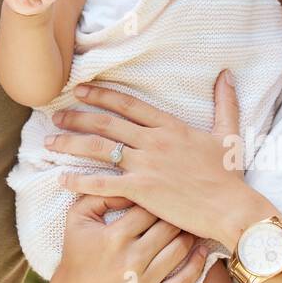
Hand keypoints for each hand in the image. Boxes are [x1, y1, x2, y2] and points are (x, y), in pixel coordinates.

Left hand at [47, 73, 271, 247]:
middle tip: (54, 115)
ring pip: (99, 149)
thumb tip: (226, 74)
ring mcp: (146, 165)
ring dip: (71, 144)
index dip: (101, 94)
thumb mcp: (228, 134)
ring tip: (49, 143)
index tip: (80, 90)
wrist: (232, 208)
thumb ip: (225, 102)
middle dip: (77, 118)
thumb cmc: (230, 175)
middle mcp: (153, 141)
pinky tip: (62, 180)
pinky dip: (80, 181)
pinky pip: (103, 183)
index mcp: (170, 126)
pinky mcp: (142, 191)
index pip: (128, 104)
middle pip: (106, 123)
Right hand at [49, 195, 208, 282]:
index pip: (148, 209)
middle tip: (183, 207)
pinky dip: (196, 266)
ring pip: (178, 250)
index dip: (157, 199)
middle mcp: (130, 259)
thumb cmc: (77, 251)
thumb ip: (101, 195)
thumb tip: (128, 182)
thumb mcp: (78, 217)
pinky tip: (201, 253)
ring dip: (189, 236)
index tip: (163, 195)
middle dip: (176, 215)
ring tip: (192, 226)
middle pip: (168, 228)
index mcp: (114, 236)